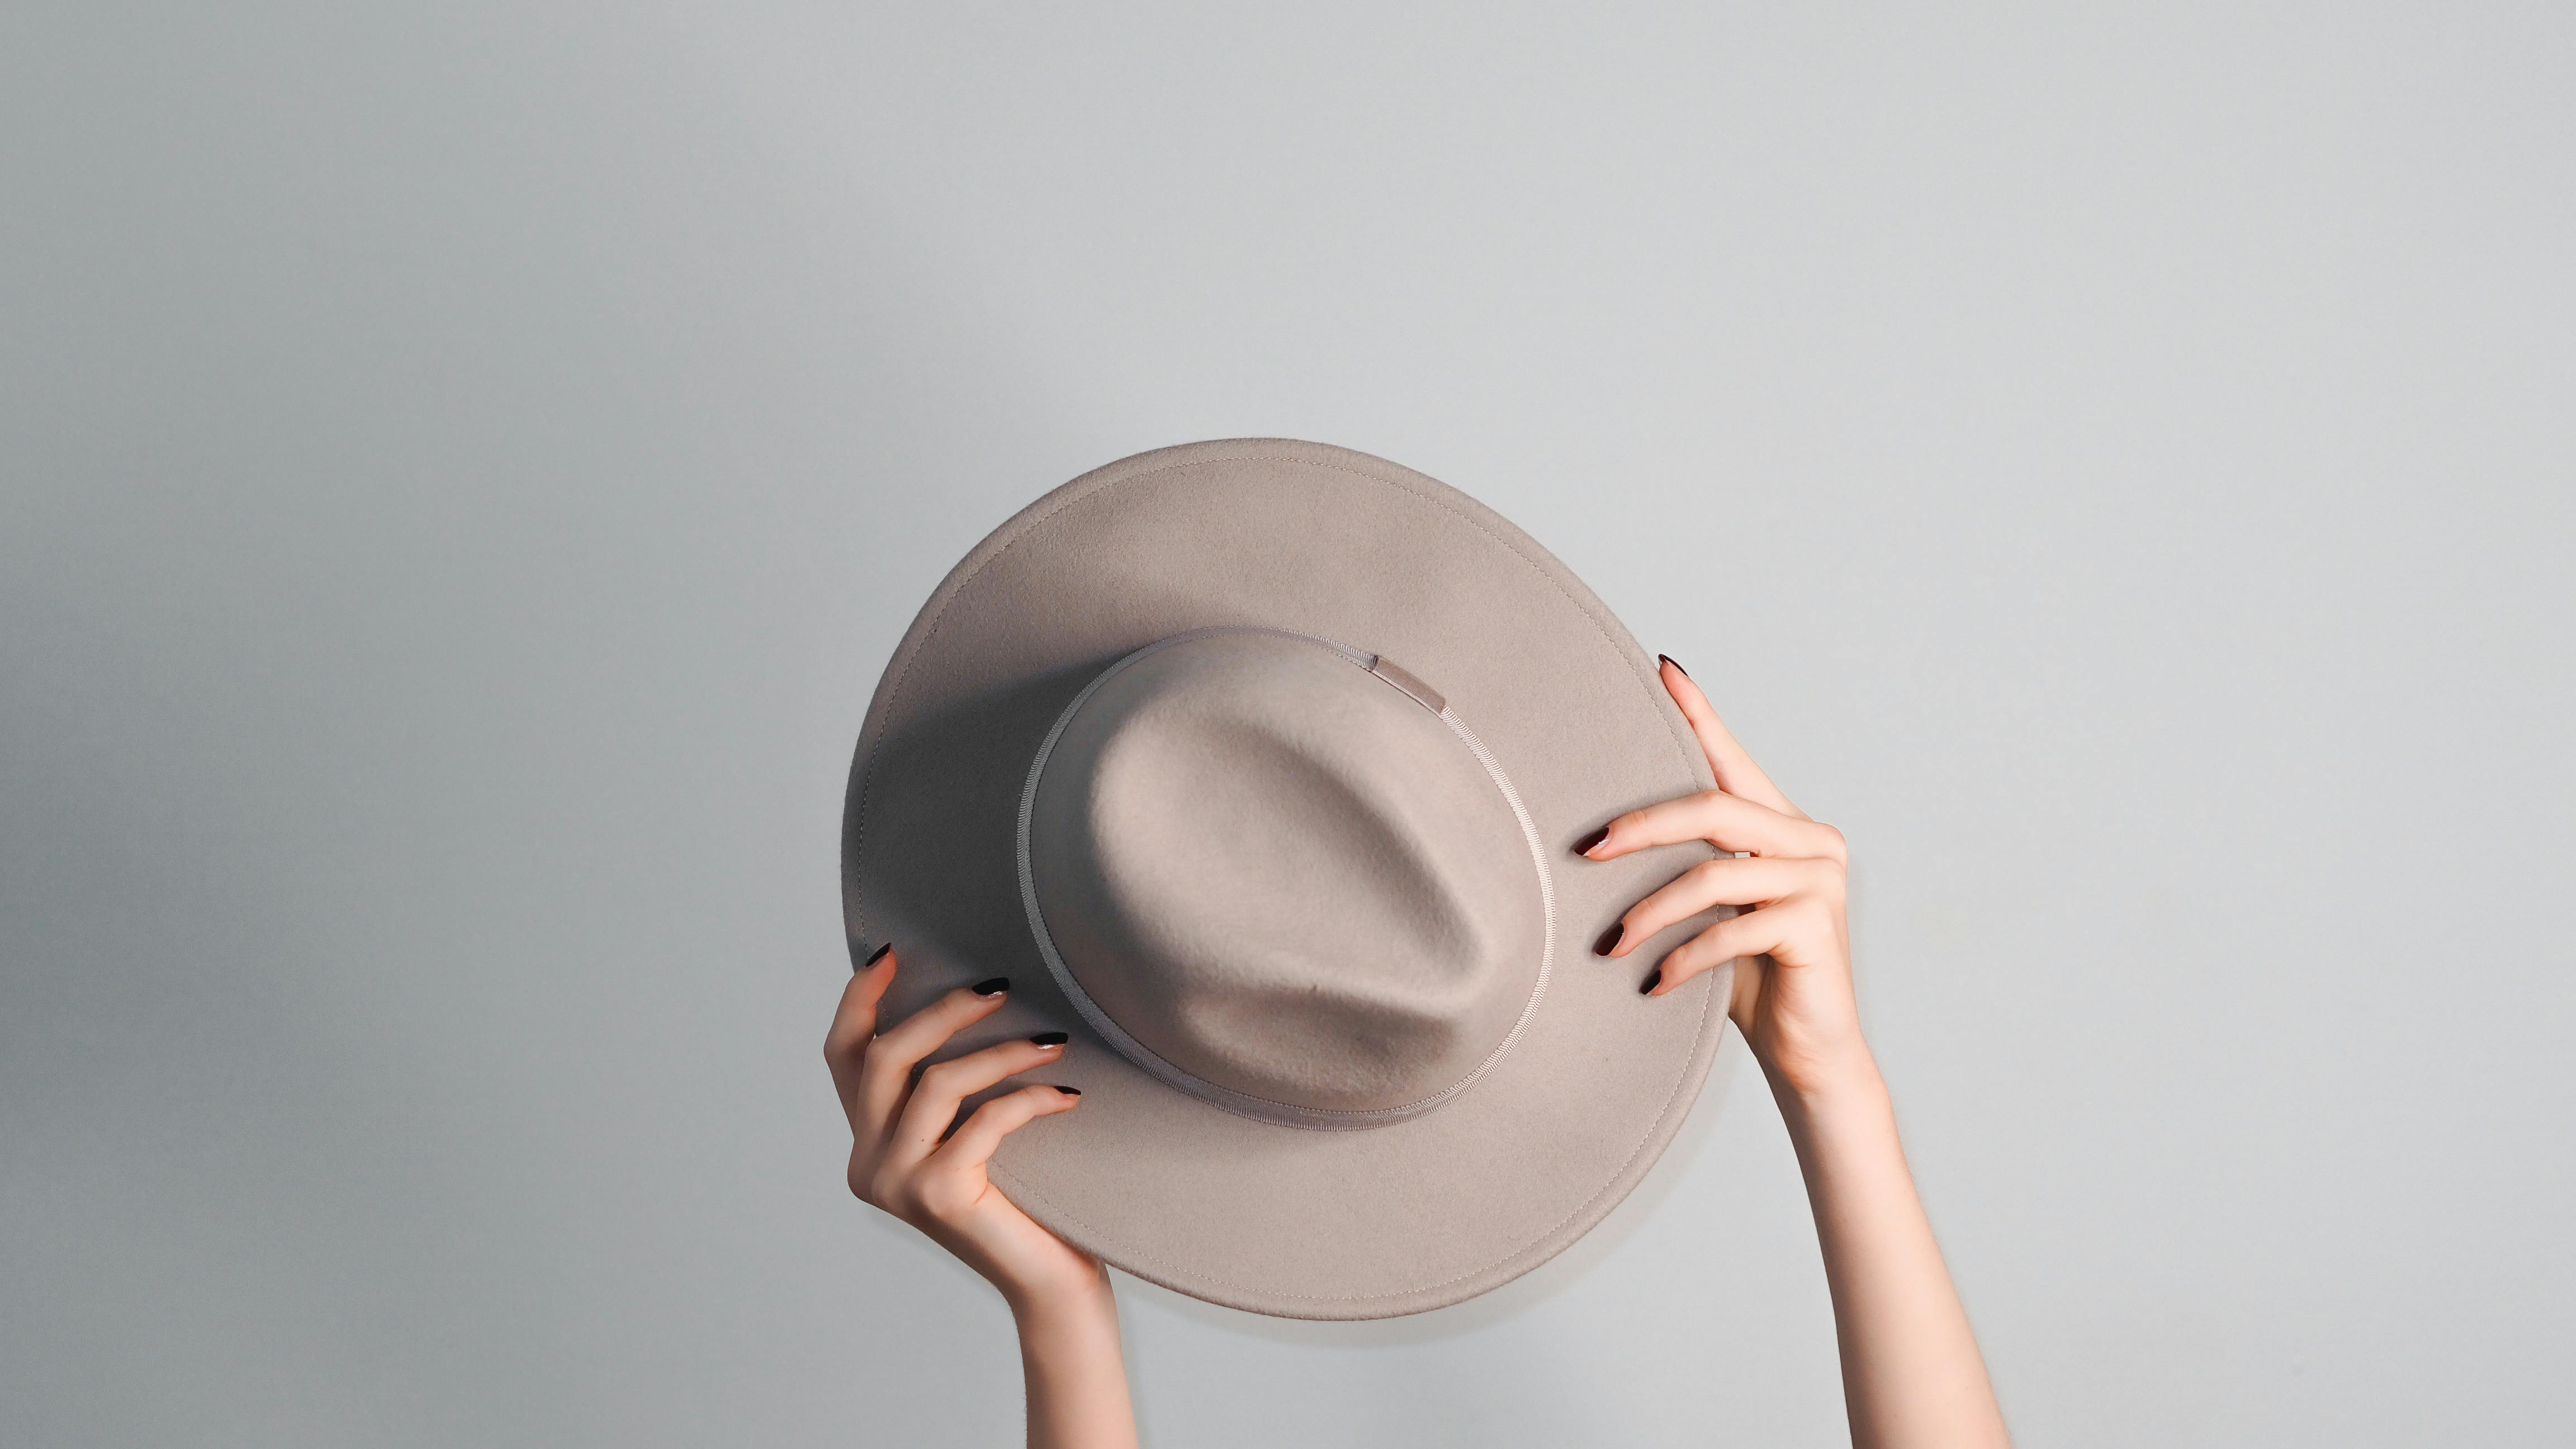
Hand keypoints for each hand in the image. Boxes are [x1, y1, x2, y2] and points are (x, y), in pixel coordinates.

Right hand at [825, 951, 1099, 1307]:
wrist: (1049, 1284)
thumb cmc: (1024, 1202)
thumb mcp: (971, 1135)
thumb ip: (947, 1091)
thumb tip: (968, 999)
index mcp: (868, 1145)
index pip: (843, 1057)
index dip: (860, 1000)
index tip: (891, 951)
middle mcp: (867, 1164)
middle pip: (885, 1057)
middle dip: (944, 1011)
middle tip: (1001, 986)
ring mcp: (896, 1183)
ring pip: (936, 1083)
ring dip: (1001, 1053)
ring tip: (1054, 1044)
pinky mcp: (936, 1195)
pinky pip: (984, 1121)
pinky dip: (1029, 1100)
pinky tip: (1067, 1098)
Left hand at [1584, 657, 1868, 1098]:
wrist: (1809, 1054)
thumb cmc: (1753, 982)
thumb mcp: (1715, 914)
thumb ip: (1692, 868)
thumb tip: (1608, 837)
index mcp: (1784, 827)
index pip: (1733, 759)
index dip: (1699, 713)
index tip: (1662, 670)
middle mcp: (1811, 840)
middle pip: (1712, 808)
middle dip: (1641, 826)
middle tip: (1586, 851)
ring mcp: (1821, 880)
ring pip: (1714, 874)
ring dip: (1650, 912)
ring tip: (1610, 945)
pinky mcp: (1817, 925)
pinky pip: (1731, 929)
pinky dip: (1683, 958)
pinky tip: (1653, 984)